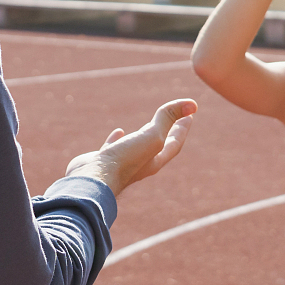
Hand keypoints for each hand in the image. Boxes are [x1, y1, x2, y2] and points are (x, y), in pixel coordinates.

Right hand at [63, 98, 197, 196]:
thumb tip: (192, 103)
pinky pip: (114, 147)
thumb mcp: (151, 137)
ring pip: (137, 147)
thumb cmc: (124, 161)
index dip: (183, 128)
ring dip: (144, 136)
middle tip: (178, 118)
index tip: (190, 114)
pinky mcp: (103, 160)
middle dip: (170, 131)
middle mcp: (140, 164)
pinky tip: (118, 132)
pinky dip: (118, 139)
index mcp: (155, 161)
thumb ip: (167, 119)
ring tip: (148, 126)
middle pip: (159, 145)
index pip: (174, 142)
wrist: (92, 181)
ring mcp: (121, 162)